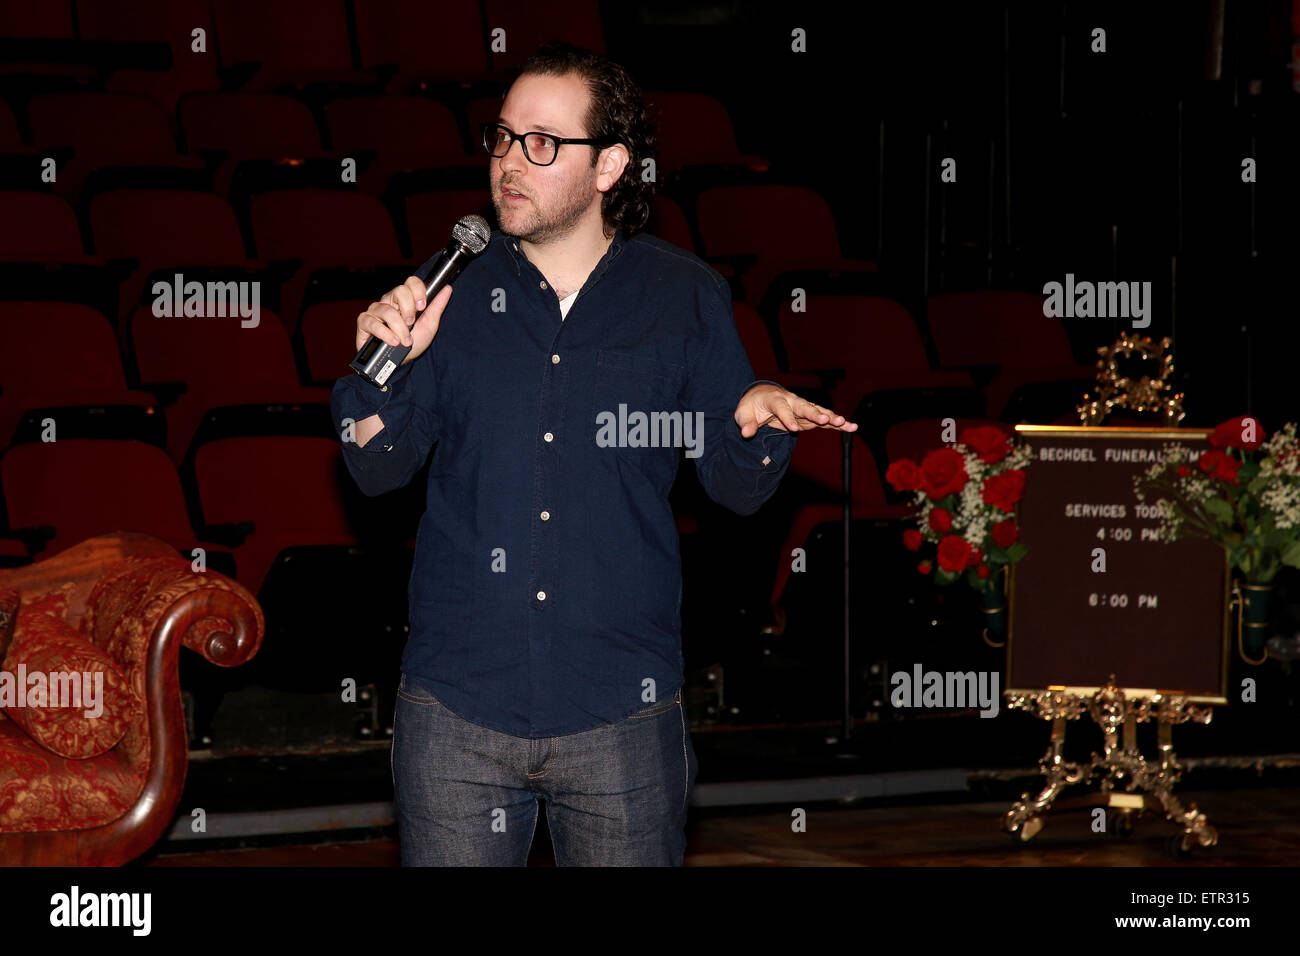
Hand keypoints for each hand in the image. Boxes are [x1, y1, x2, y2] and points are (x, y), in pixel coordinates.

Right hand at [355, 276, 452, 364]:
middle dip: (408, 309)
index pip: (411, 282)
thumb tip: (447, 288)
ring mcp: (376, 310)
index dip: (417, 291)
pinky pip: (371, 321)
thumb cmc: (414, 343)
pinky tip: (392, 341)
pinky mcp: (364, 322)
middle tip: (412, 324)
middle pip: (398, 291)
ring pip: (386, 310)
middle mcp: (390, 301)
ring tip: (404, 340)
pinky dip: (384, 333)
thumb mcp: (429, 326)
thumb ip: (437, 307)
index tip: (422, 306)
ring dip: (398, 327)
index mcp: (406, 299)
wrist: (402, 362)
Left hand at [733, 384, 857, 437]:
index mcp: (775, 399)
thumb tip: (746, 433)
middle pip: (804, 407)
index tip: (793, 429)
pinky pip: (824, 420)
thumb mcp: (743, 414)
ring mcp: (802, 407)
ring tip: (844, 423)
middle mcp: (791, 401)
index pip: (782, 409)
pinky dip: (837, 423)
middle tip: (825, 420)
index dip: (788, 418)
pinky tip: (851, 427)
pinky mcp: (809, 416)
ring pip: (818, 411)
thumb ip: (746, 423)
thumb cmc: (752, 406)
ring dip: (831, 417)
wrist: (761, 397)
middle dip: (815, 414)